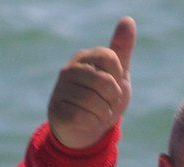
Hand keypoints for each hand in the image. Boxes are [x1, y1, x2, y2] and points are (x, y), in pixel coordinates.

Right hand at [47, 16, 135, 148]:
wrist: (86, 130)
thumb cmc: (103, 99)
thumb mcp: (117, 75)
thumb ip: (122, 49)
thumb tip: (127, 19)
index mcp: (84, 57)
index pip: (111, 58)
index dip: (118, 77)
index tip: (113, 85)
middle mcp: (69, 69)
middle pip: (104, 81)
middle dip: (112, 98)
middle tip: (106, 103)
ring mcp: (60, 89)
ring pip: (94, 101)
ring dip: (103, 113)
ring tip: (97, 113)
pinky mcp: (56, 109)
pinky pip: (83, 116)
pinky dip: (92, 123)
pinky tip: (86, 121)